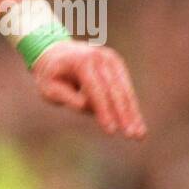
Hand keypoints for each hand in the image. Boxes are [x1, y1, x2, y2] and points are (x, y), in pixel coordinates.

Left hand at [31, 42, 146, 138]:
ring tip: (140, 134)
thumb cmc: (50, 75)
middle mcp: (101, 58)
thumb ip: (67, 97)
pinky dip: (131, 106)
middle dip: (124, 115)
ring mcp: (112, 60)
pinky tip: (137, 123)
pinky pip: (126, 88)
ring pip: (125, 91)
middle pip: (115, 91)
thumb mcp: (49, 88)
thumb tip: (88, 106)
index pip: (96, 90)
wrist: (55, 52)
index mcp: (82, 62)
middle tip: (132, 135)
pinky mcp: (117, 65)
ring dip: (133, 114)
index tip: (110, 131)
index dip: (104, 111)